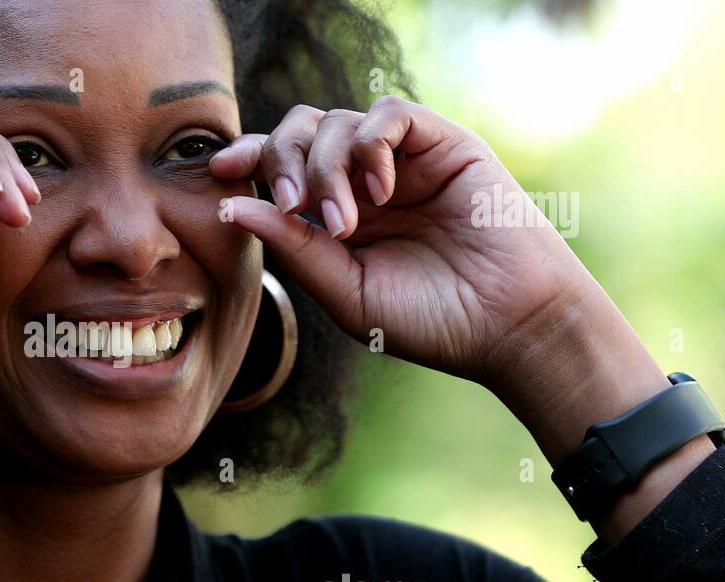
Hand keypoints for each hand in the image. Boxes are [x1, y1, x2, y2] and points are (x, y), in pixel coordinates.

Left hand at [213, 95, 588, 385]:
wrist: (507, 326)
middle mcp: (366, 181)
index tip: (218, 172)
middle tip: (291, 204)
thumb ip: (293, 247)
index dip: (247, 157)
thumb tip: (231, 205)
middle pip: (299, 131)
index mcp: (337, 215)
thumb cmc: (429, 320)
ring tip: (347, 220)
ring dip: (326, 165)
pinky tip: (379, 191)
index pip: (280, 166)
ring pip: (338, 121)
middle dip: (279, 158)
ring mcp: (404, 161)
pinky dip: (372, 144)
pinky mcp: (444, 145)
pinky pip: (391, 114)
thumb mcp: (343, 290)